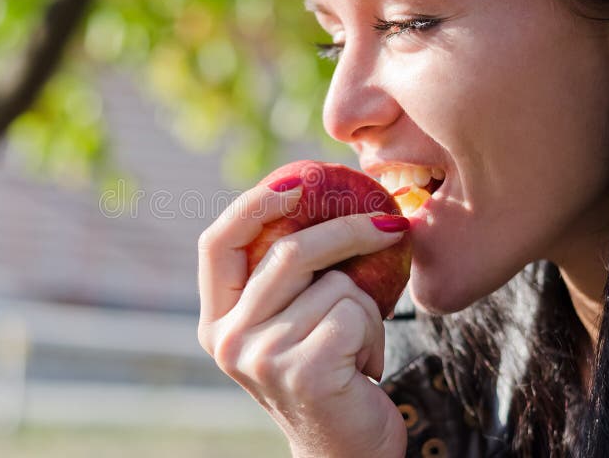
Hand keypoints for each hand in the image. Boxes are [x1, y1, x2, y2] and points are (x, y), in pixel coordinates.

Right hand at [197, 182, 407, 456]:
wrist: (345, 454)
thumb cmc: (326, 376)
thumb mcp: (289, 325)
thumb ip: (283, 279)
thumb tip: (318, 199)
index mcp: (217, 321)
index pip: (217, 243)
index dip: (253, 203)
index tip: (298, 179)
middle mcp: (228, 338)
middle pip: (287, 252)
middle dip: (348, 230)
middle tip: (391, 223)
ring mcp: (261, 356)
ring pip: (334, 285)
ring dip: (366, 310)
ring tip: (358, 346)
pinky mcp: (303, 371)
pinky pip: (355, 313)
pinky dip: (374, 333)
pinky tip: (363, 366)